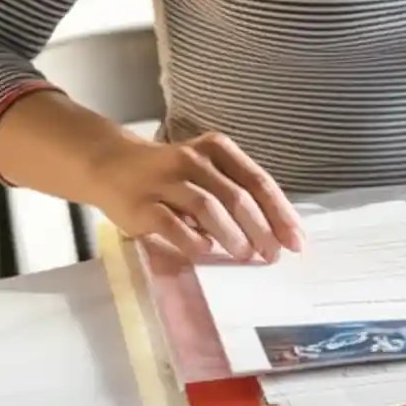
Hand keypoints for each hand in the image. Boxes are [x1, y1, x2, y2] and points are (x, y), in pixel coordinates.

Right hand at [88, 131, 303, 261]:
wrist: (109, 164)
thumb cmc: (170, 174)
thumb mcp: (208, 172)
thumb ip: (238, 194)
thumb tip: (278, 233)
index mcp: (217, 150)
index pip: (258, 182)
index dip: (280, 213)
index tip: (296, 240)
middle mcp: (192, 160)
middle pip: (237, 197)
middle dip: (261, 230)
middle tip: (273, 255)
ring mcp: (165, 181)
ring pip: (208, 207)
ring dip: (233, 235)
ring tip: (246, 255)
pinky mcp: (141, 204)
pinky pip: (172, 224)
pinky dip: (193, 239)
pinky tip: (206, 250)